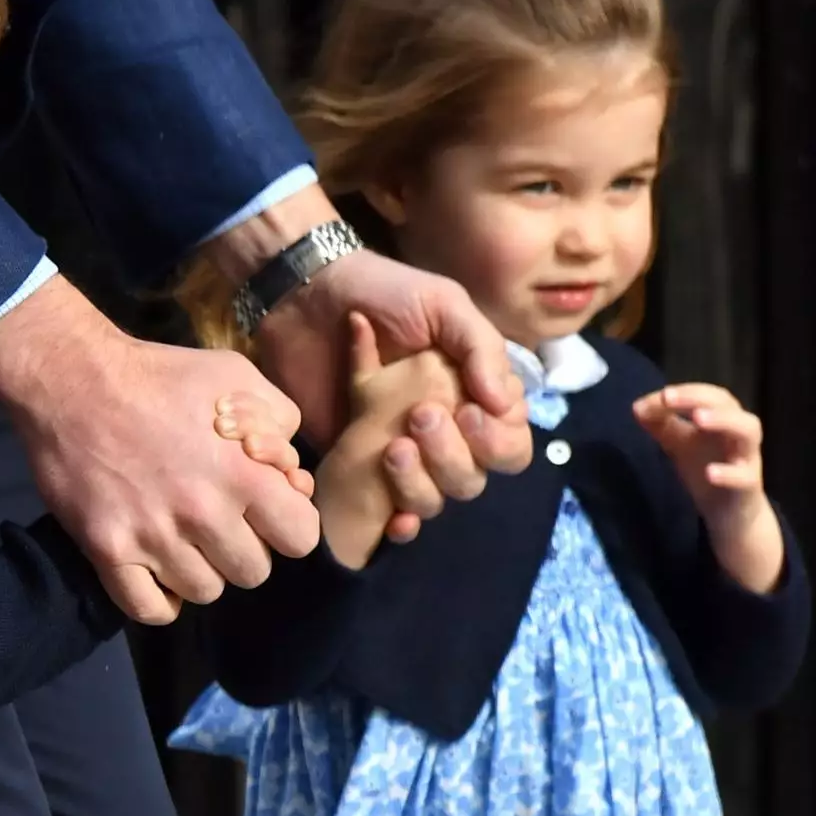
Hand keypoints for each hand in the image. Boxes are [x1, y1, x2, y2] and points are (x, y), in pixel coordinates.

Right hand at [0, 277, 320, 623]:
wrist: (72, 380)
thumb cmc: (159, 376)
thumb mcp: (236, 377)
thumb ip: (280, 424)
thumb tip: (293, 480)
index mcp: (242, 473)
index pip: (300, 538)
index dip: (287, 523)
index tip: (263, 509)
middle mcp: (202, 513)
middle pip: (253, 572)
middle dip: (243, 546)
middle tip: (216, 518)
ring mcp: (152, 538)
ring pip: (205, 592)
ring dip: (200, 568)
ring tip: (182, 535)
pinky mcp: (108, 551)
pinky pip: (150, 609)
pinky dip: (159, 599)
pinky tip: (158, 570)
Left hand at [214, 183, 530, 493]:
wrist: (306, 297)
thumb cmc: (382, 292)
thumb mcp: (443, 304)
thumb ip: (481, 349)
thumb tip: (501, 404)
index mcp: (474, 393)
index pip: (509, 440)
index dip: (498, 439)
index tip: (469, 412)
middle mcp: (446, 429)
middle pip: (475, 474)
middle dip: (454, 455)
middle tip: (419, 417)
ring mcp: (404, 450)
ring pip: (435, 497)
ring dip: (422, 483)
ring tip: (393, 448)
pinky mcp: (362, 465)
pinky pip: (389, 511)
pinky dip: (398, 522)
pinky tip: (395, 521)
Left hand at [632, 383, 784, 594]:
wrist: (730, 514)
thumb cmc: (706, 470)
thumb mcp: (680, 444)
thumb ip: (661, 425)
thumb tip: (637, 406)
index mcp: (723, 418)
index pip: (708, 395)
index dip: (685, 392)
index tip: (660, 395)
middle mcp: (738, 432)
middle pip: (728, 404)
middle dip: (698, 398)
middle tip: (668, 397)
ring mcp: (747, 458)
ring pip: (748, 430)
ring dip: (724, 421)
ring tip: (698, 420)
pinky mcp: (750, 486)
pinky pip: (745, 476)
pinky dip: (729, 473)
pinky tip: (709, 473)